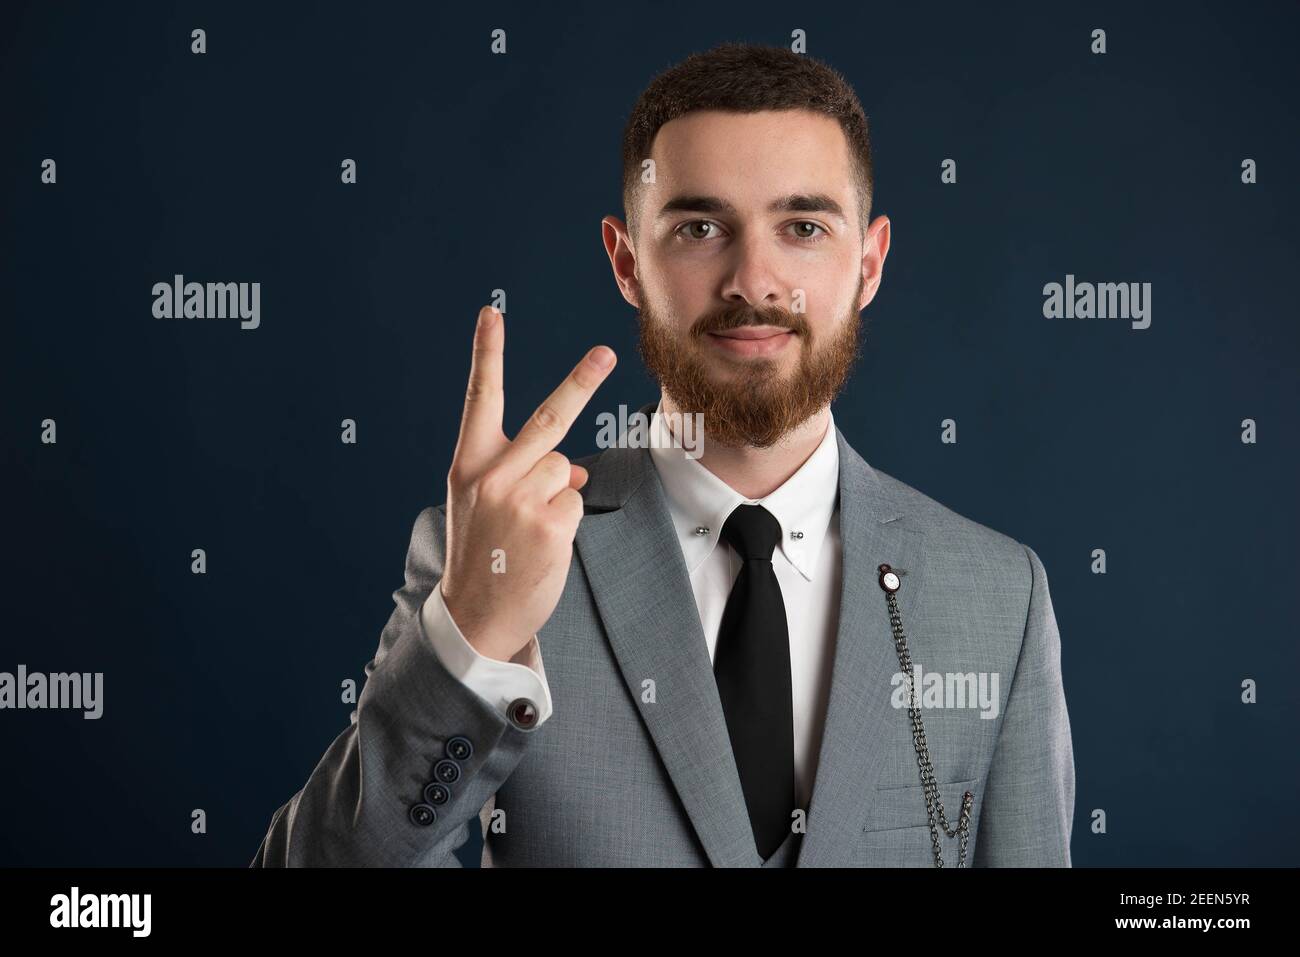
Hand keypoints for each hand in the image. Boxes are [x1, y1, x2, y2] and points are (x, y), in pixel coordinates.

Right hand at [439, 305, 616, 661]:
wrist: (473, 617)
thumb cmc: (481, 554)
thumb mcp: (483, 505)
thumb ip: (519, 473)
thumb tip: (569, 470)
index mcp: (468, 464)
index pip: (479, 398)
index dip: (486, 353)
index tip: (491, 313)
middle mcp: (491, 476)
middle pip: (549, 418)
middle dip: (580, 381)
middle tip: (604, 351)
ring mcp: (519, 500)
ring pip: (564, 470)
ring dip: (557, 495)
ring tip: (528, 531)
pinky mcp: (549, 525)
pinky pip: (574, 503)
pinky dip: (566, 521)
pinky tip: (540, 546)